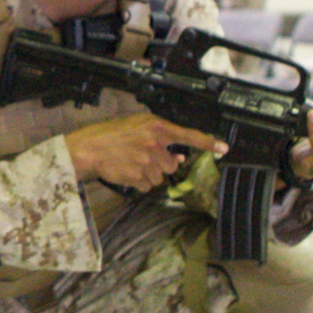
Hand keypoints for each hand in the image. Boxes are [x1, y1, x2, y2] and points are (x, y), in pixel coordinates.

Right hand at [64, 113, 225, 192]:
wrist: (88, 149)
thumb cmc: (110, 136)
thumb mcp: (136, 127)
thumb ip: (159, 139)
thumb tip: (180, 158)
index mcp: (155, 127)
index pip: (188, 135)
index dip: (208, 142)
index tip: (223, 148)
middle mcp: (154, 143)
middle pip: (172, 164)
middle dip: (160, 164)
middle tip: (141, 158)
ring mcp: (147, 161)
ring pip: (160, 177)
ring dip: (148, 174)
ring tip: (130, 163)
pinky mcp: (138, 176)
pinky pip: (147, 186)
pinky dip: (138, 182)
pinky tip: (126, 171)